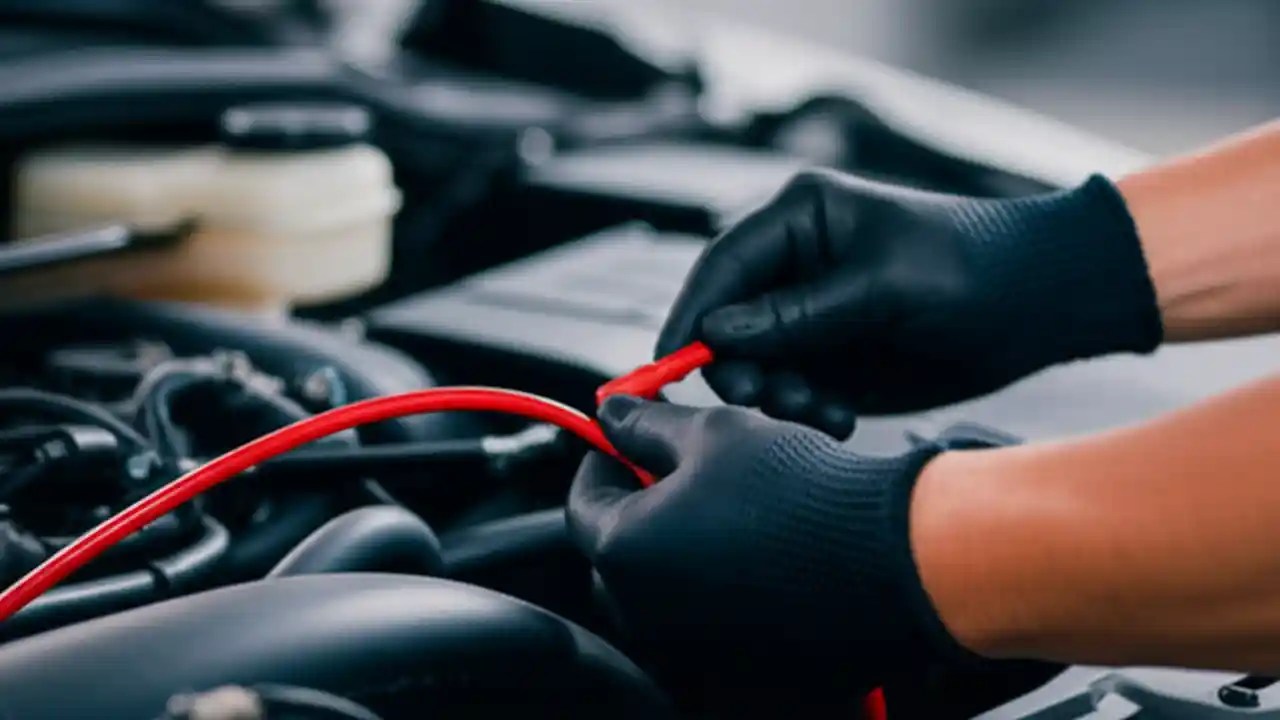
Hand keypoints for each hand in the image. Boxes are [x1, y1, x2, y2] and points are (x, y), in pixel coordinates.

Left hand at [567, 396, 966, 698]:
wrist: (892, 561)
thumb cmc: (798, 490)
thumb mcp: (712, 431)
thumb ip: (648, 425)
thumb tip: (613, 416)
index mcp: (621, 552)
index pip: (581, 501)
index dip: (603, 458)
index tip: (626, 437)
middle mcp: (644, 614)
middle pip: (617, 551)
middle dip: (639, 505)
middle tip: (678, 469)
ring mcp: (690, 648)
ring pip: (662, 588)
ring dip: (679, 546)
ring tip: (729, 505)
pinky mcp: (738, 668)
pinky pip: (708, 621)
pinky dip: (720, 586)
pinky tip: (761, 549)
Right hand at [657, 170, 1161, 433]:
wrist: (1041, 306)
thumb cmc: (972, 269)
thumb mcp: (883, 286)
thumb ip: (797, 312)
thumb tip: (716, 334)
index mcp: (799, 220)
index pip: (721, 268)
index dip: (690, 318)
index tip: (668, 367)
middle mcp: (794, 267)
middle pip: (727, 324)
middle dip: (738, 366)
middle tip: (767, 396)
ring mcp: (811, 316)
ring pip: (756, 366)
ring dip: (777, 396)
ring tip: (822, 409)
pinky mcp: (833, 359)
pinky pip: (792, 393)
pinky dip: (805, 413)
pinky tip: (840, 418)